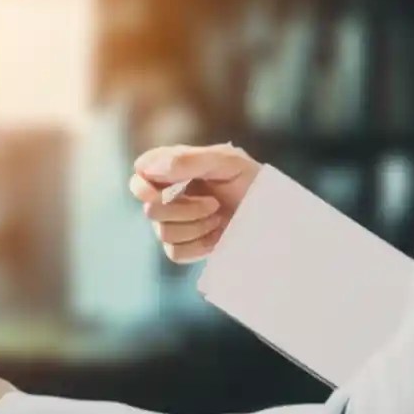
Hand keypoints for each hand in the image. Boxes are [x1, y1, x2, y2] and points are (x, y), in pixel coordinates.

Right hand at [129, 144, 261, 263]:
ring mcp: (174, 223)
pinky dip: (198, 245)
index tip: (162, 190)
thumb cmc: (252, 181)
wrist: (273, 216)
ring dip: (196, 225)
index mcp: (174, 168)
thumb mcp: (226, 162)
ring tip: (219, 217)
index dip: (143, 185)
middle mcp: (168, 195)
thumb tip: (150, 169)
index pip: (140, 174)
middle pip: (150, 209)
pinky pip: (175, 253)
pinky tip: (216, 235)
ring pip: (163, 233)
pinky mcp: (184, 247)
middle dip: (183, 209)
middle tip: (214, 203)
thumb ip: (188, 160)